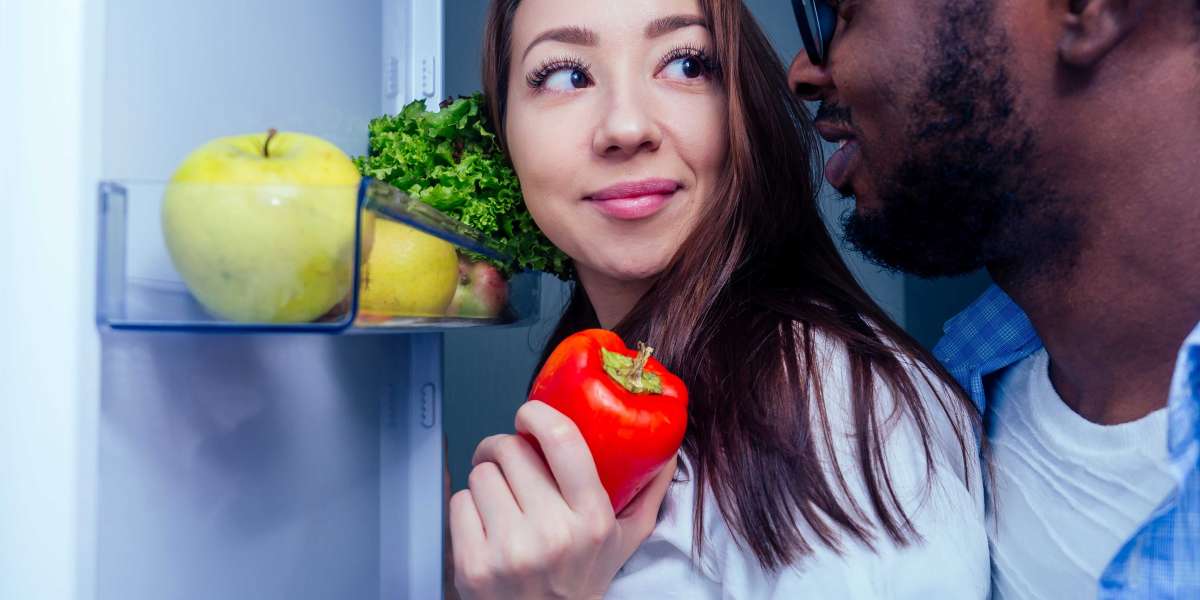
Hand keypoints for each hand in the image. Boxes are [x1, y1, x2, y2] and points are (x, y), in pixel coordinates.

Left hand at [449, 400, 676, 599]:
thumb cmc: (580, 583)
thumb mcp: (624, 541)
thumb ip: (648, 494)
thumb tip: (669, 452)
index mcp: (591, 519)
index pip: (562, 440)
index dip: (537, 414)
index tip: (529, 413)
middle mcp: (552, 534)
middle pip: (511, 450)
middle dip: (505, 448)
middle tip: (510, 461)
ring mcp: (510, 551)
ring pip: (481, 474)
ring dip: (487, 481)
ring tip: (503, 502)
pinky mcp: (474, 566)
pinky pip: (457, 503)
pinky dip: (467, 510)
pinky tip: (486, 527)